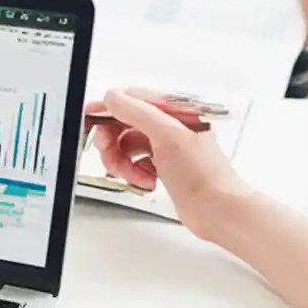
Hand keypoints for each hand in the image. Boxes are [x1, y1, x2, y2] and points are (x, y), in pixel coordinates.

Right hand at [85, 88, 251, 239]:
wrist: (217, 210)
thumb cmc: (204, 175)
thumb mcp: (168, 136)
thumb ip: (138, 112)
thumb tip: (113, 97)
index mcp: (174, 111)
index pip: (132, 100)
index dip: (108, 110)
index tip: (90, 120)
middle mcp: (169, 125)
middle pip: (123, 124)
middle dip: (113, 143)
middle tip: (112, 156)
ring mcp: (165, 146)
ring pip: (125, 145)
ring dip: (123, 162)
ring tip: (136, 175)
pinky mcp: (161, 165)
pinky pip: (133, 162)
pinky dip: (132, 172)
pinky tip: (146, 180)